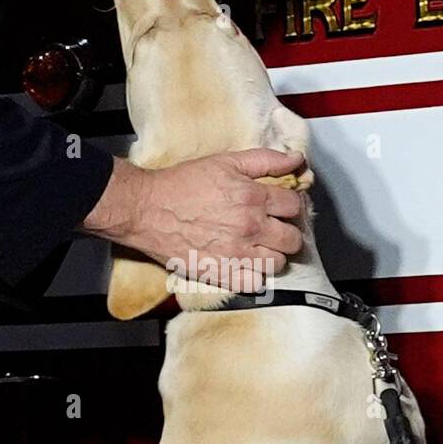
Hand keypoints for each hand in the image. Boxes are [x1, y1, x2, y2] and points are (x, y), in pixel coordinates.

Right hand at [83, 150, 304, 290]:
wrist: (145, 208)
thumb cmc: (181, 184)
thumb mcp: (224, 162)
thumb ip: (265, 160)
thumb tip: (297, 160)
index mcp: (253, 197)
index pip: (294, 206)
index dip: (288, 204)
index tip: (278, 206)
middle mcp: (250, 227)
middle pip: (293, 238)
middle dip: (286, 231)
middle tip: (271, 227)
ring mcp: (237, 254)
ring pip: (279, 263)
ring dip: (273, 254)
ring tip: (258, 246)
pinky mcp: (221, 274)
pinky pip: (256, 283)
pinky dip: (254, 275)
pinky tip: (244, 263)